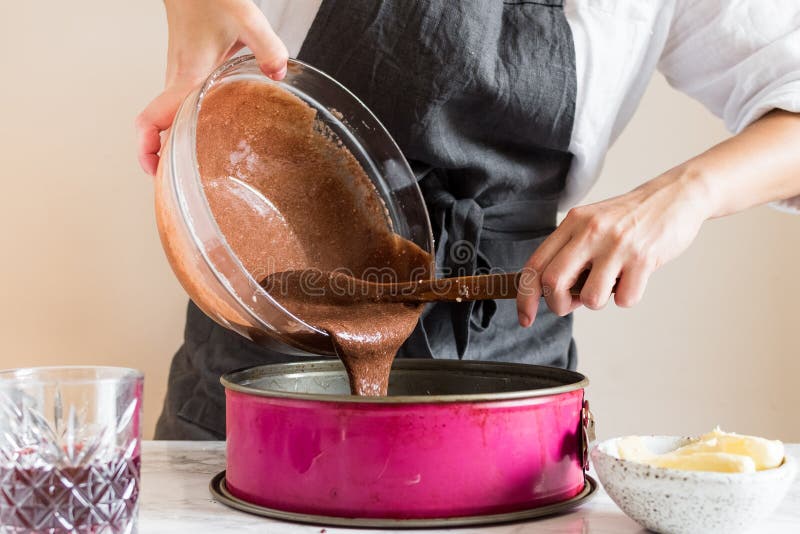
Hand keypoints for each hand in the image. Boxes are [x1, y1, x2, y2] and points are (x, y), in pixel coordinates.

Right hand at [136, 0, 288, 175]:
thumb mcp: (244, 16)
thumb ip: (266, 46)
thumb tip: (279, 73)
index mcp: (187, 76)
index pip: (153, 120)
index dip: (147, 150)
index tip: (154, 172)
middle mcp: (178, 79)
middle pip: (158, 130)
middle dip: (161, 160)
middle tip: (176, 185)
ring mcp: (180, 76)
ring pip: (167, 120)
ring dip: (171, 144)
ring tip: (191, 170)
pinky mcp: (187, 70)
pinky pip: (178, 107)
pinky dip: (181, 127)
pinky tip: (207, 134)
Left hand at [516, 166, 711, 325]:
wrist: (676, 196)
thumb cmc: (630, 217)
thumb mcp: (591, 223)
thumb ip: (570, 252)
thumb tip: (552, 292)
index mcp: (573, 223)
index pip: (535, 265)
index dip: (526, 297)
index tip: (526, 317)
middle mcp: (590, 232)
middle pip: (553, 283)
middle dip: (558, 304)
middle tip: (571, 303)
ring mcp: (617, 245)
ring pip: (590, 298)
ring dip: (598, 301)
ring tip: (611, 283)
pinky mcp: (643, 258)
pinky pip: (624, 299)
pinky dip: (627, 297)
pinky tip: (634, 277)